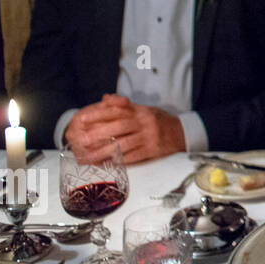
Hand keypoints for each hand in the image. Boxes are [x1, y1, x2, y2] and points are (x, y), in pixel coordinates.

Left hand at [68, 94, 185, 164]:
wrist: (183, 133)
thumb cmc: (160, 121)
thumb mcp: (144, 109)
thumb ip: (124, 105)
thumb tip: (105, 98)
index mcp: (140, 111)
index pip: (117, 111)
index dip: (98, 115)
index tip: (81, 119)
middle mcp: (145, 123)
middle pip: (118, 127)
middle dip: (97, 134)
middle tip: (81, 141)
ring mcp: (149, 137)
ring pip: (123, 145)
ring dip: (103, 152)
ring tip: (88, 158)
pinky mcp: (153, 151)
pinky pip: (132, 157)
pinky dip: (118, 161)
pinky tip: (105, 164)